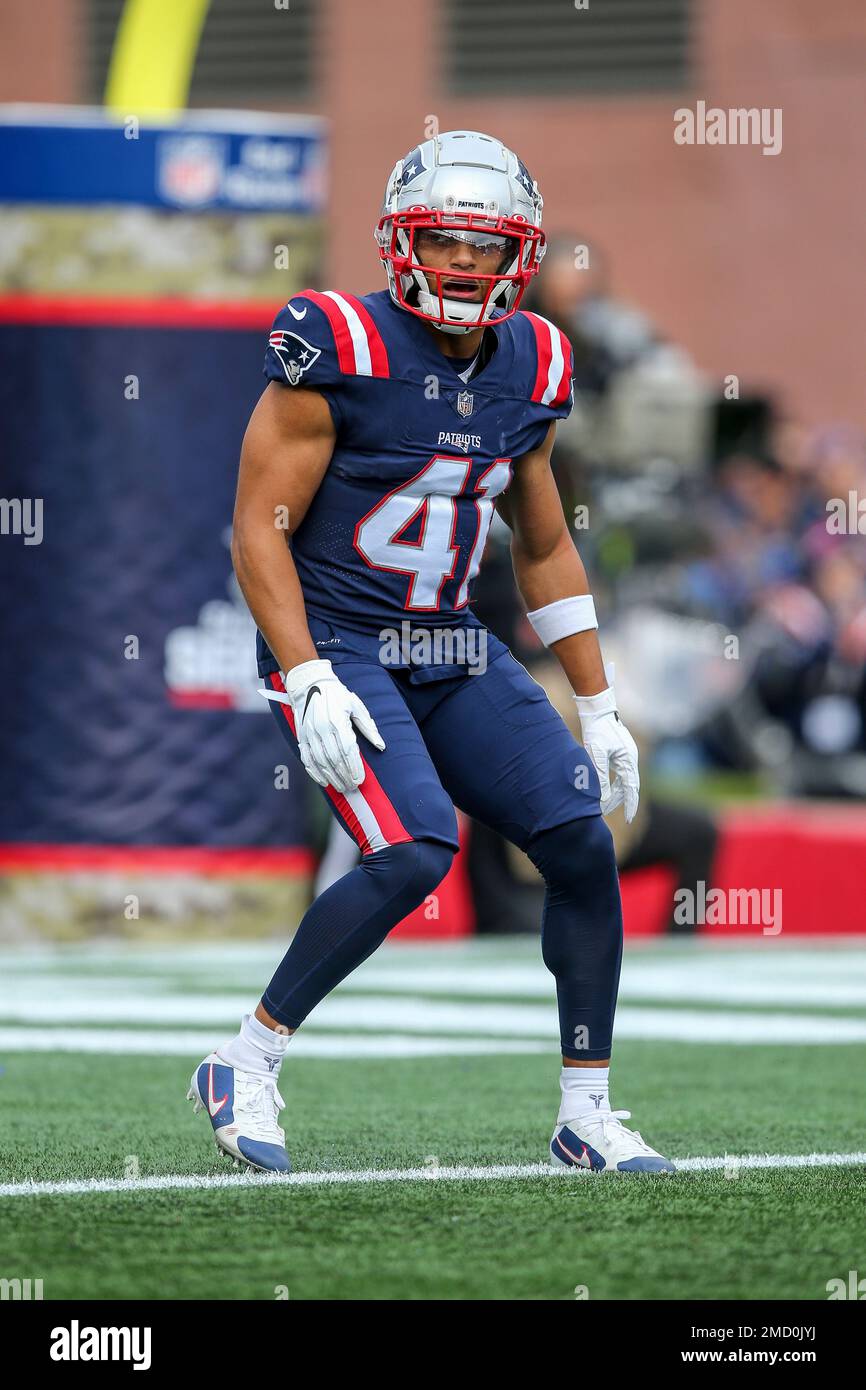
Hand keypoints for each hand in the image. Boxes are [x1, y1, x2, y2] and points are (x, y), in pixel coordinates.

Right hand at [259, 659, 384, 792]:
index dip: (354, 767)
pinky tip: (324, 781)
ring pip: (321, 762)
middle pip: (335, 759)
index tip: (360, 779)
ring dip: (332, 777)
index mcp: (338, 720)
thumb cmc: (337, 695)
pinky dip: (314, 773)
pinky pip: (306, 759)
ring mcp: (310, 733)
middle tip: (352, 787)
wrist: (310, 684)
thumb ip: (369, 728)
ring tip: (341, 787)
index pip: (347, 749)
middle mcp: (322, 728)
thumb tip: (381, 746)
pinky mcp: (301, 736)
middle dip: (344, 776)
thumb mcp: (356, 706)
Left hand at [573, 686, 639, 822]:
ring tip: (603, 807)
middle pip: (628, 787)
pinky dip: (614, 785)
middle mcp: (630, 759)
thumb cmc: (597, 730)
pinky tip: (605, 791)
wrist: (598, 711)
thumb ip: (600, 776)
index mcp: (628, 760)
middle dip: (619, 802)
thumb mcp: (596, 754)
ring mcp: (626, 756)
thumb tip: (603, 797)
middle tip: (604, 814)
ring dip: (615, 794)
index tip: (628, 820)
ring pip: (623, 781)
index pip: (631, 788)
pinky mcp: (619, 753)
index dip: (630, 805)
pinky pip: (619, 774)